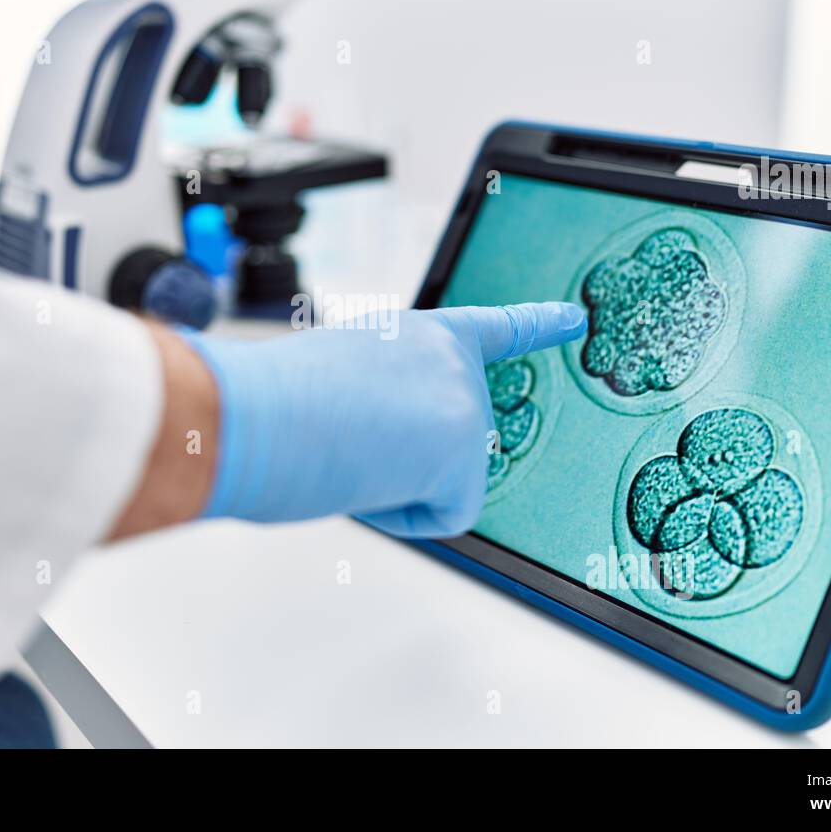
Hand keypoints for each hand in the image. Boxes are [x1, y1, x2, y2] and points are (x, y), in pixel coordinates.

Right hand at [187, 302, 587, 536]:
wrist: (256, 412)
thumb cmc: (269, 403)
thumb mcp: (337, 380)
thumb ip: (386, 401)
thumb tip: (400, 457)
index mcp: (415, 333)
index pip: (489, 328)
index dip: (536, 324)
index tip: (574, 318)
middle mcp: (449, 358)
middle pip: (451, 441)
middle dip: (405, 460)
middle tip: (346, 439)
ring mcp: (463, 400)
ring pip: (442, 479)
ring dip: (393, 481)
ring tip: (347, 449)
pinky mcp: (464, 448)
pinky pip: (445, 514)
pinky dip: (402, 514)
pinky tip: (366, 480)